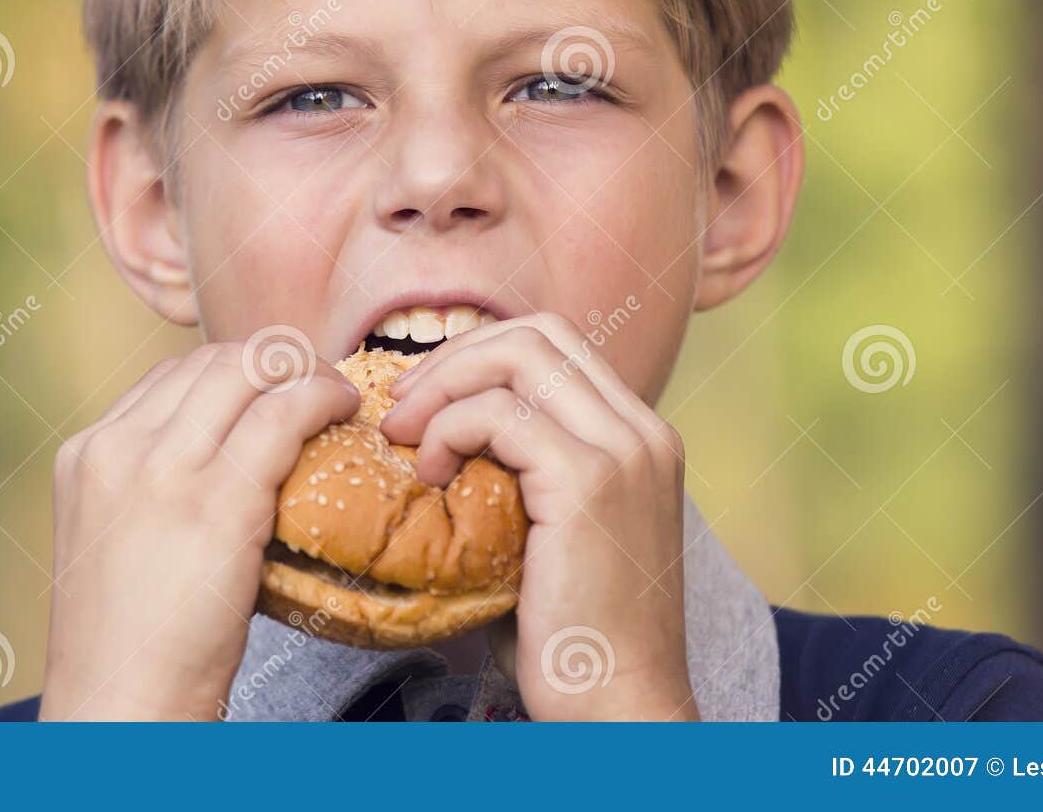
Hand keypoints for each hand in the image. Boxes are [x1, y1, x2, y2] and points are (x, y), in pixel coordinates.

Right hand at [38, 342, 357, 719]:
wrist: (122, 705)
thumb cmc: (132, 639)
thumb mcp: (117, 536)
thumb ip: (152, 482)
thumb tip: (221, 450)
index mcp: (86, 454)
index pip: (170, 375)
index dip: (233, 371)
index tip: (271, 388)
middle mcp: (118, 448)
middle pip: (212, 360)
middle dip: (273, 360)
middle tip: (313, 383)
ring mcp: (165, 470)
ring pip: (251, 371)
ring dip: (304, 372)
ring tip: (334, 395)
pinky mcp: (219, 501)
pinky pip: (284, 414)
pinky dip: (322, 399)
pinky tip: (341, 411)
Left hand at [381, 313, 696, 720]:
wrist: (619, 709)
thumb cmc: (572, 638)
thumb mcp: (550, 534)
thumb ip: (520, 473)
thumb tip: (442, 438)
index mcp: (640, 436)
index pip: (557, 344)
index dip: (480, 355)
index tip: (424, 400)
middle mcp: (642, 430)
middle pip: (537, 333)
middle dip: (455, 359)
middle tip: (400, 409)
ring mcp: (624, 451)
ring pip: (518, 357)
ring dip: (444, 388)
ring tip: (405, 442)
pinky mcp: (589, 482)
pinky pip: (500, 415)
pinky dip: (450, 430)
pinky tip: (429, 477)